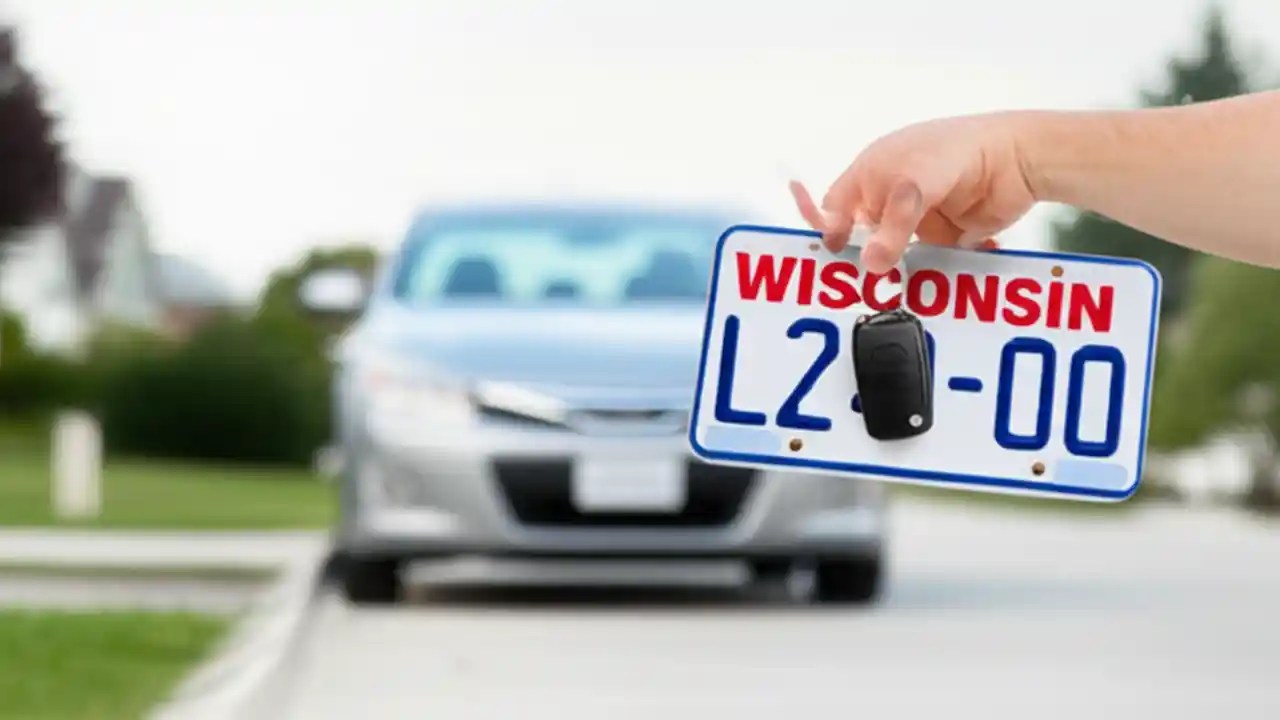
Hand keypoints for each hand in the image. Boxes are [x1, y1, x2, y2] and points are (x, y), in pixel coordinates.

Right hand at [790, 113, 1037, 272]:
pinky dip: (934, 275)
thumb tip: (870, 265)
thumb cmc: (954, 152)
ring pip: (896, 255)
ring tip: (895, 292)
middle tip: (861, 284)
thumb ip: (891, 228)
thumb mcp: (912, 186)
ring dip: (898, 272)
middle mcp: (892, 196)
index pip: (836, 207)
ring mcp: (919, 218)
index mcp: (872, 173)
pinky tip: (937, 285)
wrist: (1016, 157)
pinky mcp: (946, 237)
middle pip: (864, 236)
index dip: (829, 231)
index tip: (832, 257)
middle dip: (863, 259)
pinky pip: (930, 264)